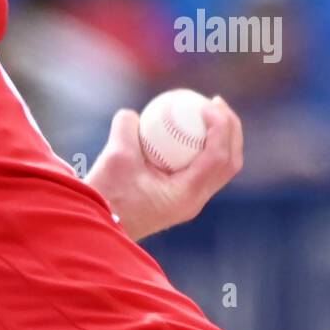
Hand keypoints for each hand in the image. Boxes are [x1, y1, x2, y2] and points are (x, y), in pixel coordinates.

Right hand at [85, 95, 243, 240]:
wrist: (99, 226)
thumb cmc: (106, 196)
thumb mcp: (114, 157)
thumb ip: (126, 128)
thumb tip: (135, 114)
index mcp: (186, 194)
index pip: (218, 157)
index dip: (221, 126)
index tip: (207, 104)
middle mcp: (194, 201)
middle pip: (229, 162)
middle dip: (230, 129)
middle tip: (215, 102)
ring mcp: (189, 201)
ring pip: (220, 168)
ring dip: (221, 139)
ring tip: (208, 113)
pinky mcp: (180, 198)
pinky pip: (202, 170)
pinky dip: (203, 148)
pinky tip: (186, 132)